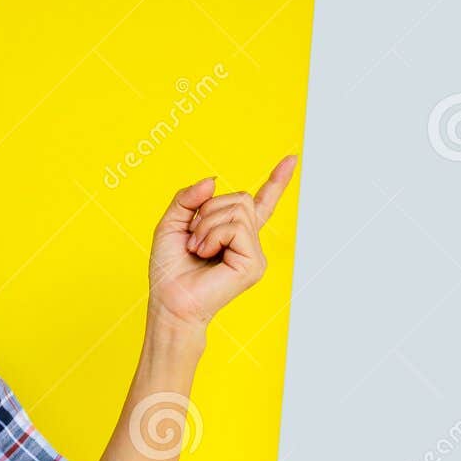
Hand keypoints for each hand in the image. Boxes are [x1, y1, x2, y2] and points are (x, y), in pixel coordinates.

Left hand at [148, 154, 297, 330]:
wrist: (169, 301)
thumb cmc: (169, 268)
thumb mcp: (171, 224)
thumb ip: (188, 198)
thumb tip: (214, 180)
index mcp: (233, 232)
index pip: (259, 203)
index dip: (276, 181)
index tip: (291, 159)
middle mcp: (249, 241)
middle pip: (240, 198)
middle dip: (208, 211)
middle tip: (193, 239)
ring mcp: (255, 253)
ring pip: (238, 209)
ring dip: (206, 225)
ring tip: (197, 249)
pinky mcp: (254, 264)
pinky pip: (236, 228)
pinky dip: (213, 236)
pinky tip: (205, 254)